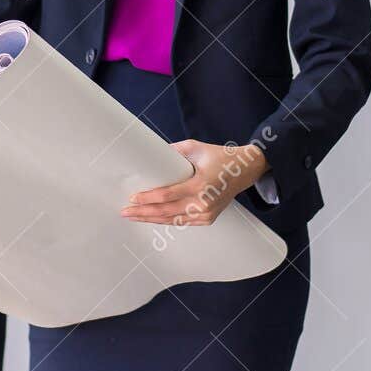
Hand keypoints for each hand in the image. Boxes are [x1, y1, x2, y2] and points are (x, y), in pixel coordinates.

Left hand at [121, 140, 268, 226]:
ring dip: (151, 219)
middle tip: (125, 212)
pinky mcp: (207, 218)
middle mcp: (203, 203)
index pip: (168, 195)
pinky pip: (181, 222)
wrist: (245, 170)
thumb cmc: (220, 157)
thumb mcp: (196, 147)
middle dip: (143, 213)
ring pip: (172, 220)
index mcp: (200, 185)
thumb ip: (174, 150)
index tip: (133, 198)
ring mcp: (206, 213)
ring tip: (133, 217)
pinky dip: (165, 220)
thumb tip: (153, 154)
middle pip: (166, 212)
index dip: (148, 198)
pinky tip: (151, 218)